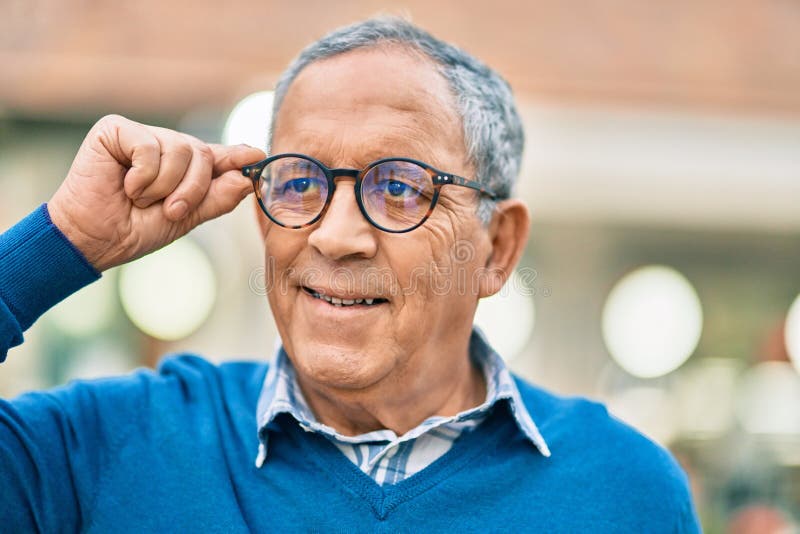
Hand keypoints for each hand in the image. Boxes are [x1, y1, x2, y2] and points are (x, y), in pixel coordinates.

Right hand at [48, 114, 265, 270]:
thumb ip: (216, 198)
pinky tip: (125, 185)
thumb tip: (245, 178)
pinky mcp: (116, 129)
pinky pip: (149, 146)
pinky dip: (142, 175)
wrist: (95, 239)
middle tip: (171, 210)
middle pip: (202, 153)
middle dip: (193, 188)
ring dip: (163, 186)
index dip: (238, 155)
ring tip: (141, 199)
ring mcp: (142, 135)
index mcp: (184, 168)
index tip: (258, 155)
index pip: (217, 156)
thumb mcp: (186, 218)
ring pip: (179, 149)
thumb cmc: (135, 229)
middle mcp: (166, 146)